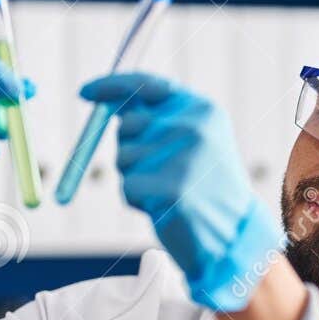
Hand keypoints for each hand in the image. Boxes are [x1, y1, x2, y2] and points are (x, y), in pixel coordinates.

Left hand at [80, 73, 282, 311]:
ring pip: (124, 157)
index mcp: (203, 110)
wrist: (234, 234)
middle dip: (129, 148)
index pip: (146, 85)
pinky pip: (128, 186)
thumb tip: (107, 103)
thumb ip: (158, 119)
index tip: (84, 93)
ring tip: (168, 190)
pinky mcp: (170, 188)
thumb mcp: (194, 142)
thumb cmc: (206, 189)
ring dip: (135, 176)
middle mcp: (194, 127)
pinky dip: (137, 200)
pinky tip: (164, 207)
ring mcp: (183, 157)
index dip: (110, 86)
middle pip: (129, 124)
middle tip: (157, 171)